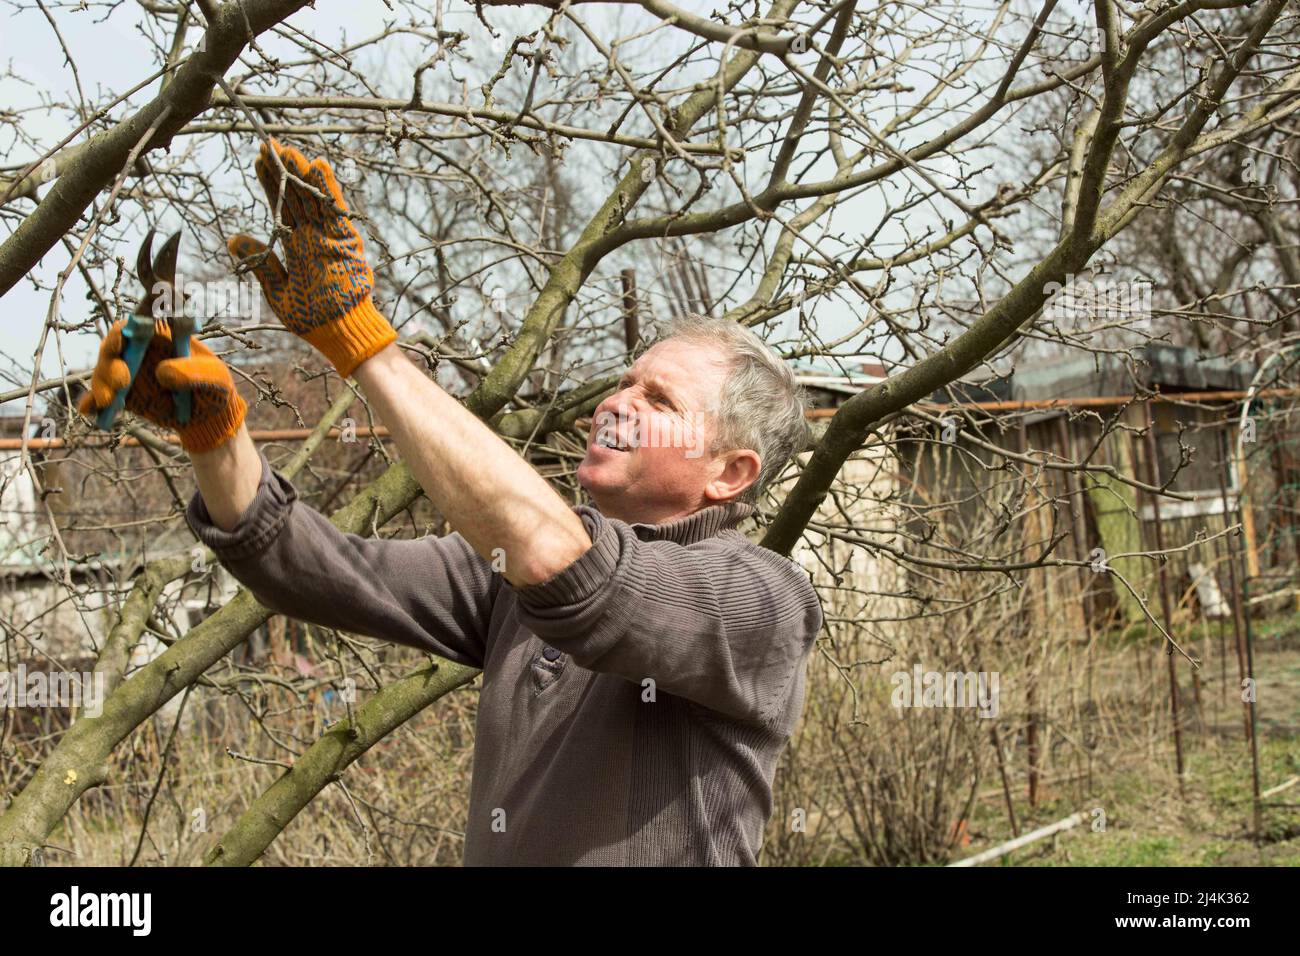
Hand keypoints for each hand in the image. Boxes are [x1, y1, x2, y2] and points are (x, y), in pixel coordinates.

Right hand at [77, 318, 247, 453]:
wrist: (210, 416)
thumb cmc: (214, 385)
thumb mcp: (214, 376)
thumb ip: (193, 371)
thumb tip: (163, 372)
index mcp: (158, 337)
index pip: (133, 327)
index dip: (123, 331)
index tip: (121, 341)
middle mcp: (137, 352)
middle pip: (112, 350)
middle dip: (111, 363)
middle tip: (122, 381)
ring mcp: (127, 374)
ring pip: (104, 374)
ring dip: (102, 385)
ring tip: (109, 401)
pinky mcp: (122, 396)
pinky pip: (100, 399)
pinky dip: (91, 404)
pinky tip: (89, 410)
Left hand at [227, 138, 395, 378]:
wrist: (342, 333)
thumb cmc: (312, 319)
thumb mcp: (279, 292)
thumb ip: (262, 263)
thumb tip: (235, 238)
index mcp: (296, 247)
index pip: (281, 207)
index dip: (271, 184)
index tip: (259, 160)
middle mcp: (312, 238)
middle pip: (296, 197)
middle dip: (284, 172)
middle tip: (270, 145)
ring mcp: (329, 239)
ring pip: (314, 199)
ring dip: (302, 174)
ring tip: (288, 150)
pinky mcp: (346, 243)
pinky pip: (335, 211)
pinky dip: (327, 189)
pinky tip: (318, 166)